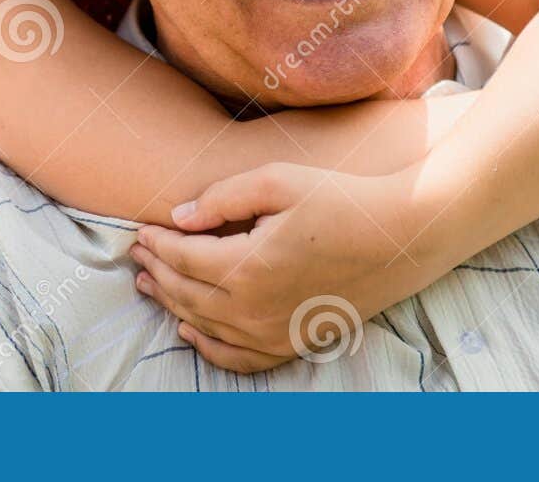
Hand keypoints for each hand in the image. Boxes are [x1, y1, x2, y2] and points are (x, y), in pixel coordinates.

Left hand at [131, 162, 412, 372]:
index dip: (157, 243)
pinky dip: (208, 348)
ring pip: (204, 326)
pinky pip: (238, 358)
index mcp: (247, 265)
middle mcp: (254, 309)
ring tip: (150, 284)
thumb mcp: (278, 180)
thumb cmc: (341, 199)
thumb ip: (222, 198)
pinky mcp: (293, 343)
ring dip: (172, 305)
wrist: (402, 236)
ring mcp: (273, 332)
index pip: (182, 258)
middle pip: (186, 294)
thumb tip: (179, 216)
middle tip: (136, 254)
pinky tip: (191, 331)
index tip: (140, 230)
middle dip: (156, 272)